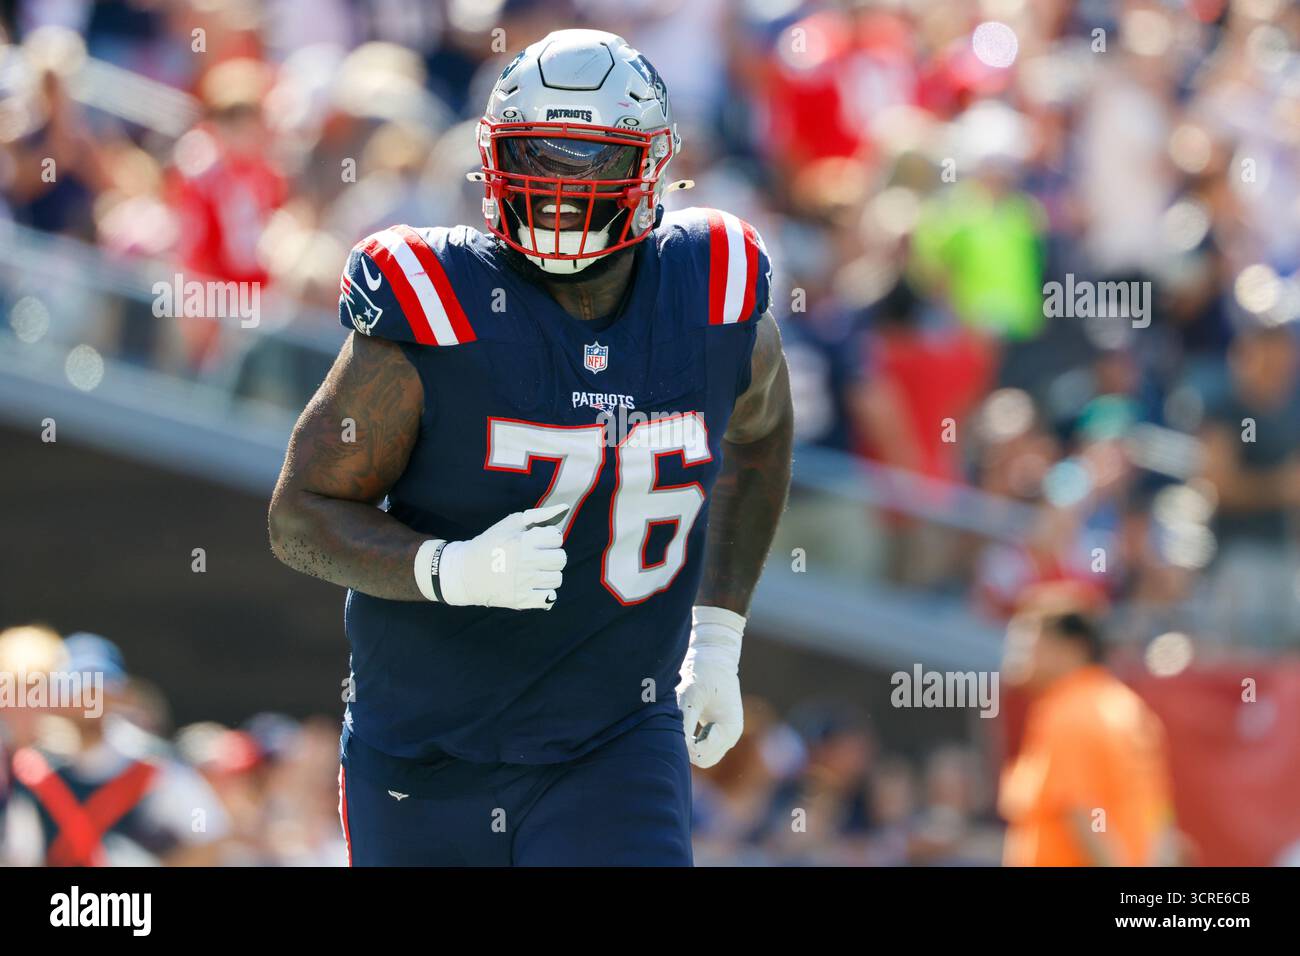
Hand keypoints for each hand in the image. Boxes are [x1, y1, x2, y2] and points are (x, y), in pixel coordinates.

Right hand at [438, 504, 567, 609]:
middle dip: (552, 556)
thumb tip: (564, 508)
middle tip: (538, 558)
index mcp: (524, 541)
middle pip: (561, 559)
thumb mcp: (510, 523)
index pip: (557, 538)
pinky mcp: (522, 600)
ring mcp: (525, 583)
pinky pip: (550, 598)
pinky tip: (534, 587)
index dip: (549, 538)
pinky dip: (545, 594)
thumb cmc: (490, 544)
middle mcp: (526, 562)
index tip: (538, 542)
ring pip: (557, 579)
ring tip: (534, 572)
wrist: (464, 572)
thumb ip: (538, 515)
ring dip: (549, 575)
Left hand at [676, 606, 744, 767]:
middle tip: (674, 724)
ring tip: (680, 720)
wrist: (714, 654)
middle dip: (687, 748)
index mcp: (729, 729)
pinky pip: (702, 746)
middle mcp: (731, 736)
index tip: (671, 727)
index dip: (684, 746)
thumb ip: (684, 723)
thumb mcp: (690, 696)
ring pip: (703, 756)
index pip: (702, 755)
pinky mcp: (718, 729)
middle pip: (704, 760)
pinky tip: (685, 720)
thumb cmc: (703, 671)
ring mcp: (726, 734)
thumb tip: (676, 746)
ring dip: (689, 745)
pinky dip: (691, 740)